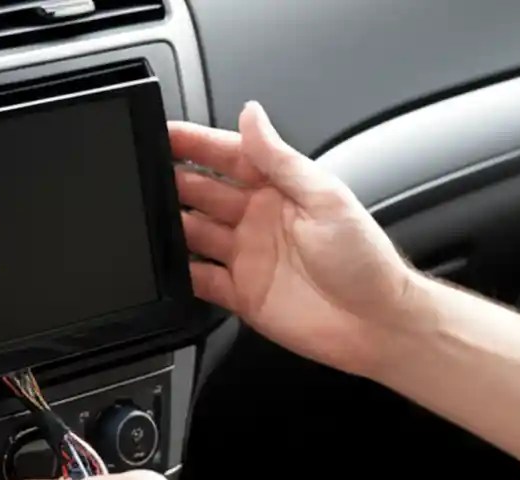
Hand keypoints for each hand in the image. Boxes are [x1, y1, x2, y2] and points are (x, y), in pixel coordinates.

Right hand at [171, 102, 419, 376]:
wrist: (377, 324)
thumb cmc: (365, 261)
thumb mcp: (325, 197)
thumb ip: (281, 159)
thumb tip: (251, 114)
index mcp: (281, 189)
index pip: (230, 156)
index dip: (196, 144)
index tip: (164, 133)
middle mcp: (259, 219)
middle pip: (204, 193)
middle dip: (173, 180)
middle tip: (143, 174)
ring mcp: (248, 256)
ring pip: (195, 233)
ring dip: (172, 225)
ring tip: (144, 218)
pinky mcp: (241, 294)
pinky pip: (200, 280)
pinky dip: (180, 274)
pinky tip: (164, 266)